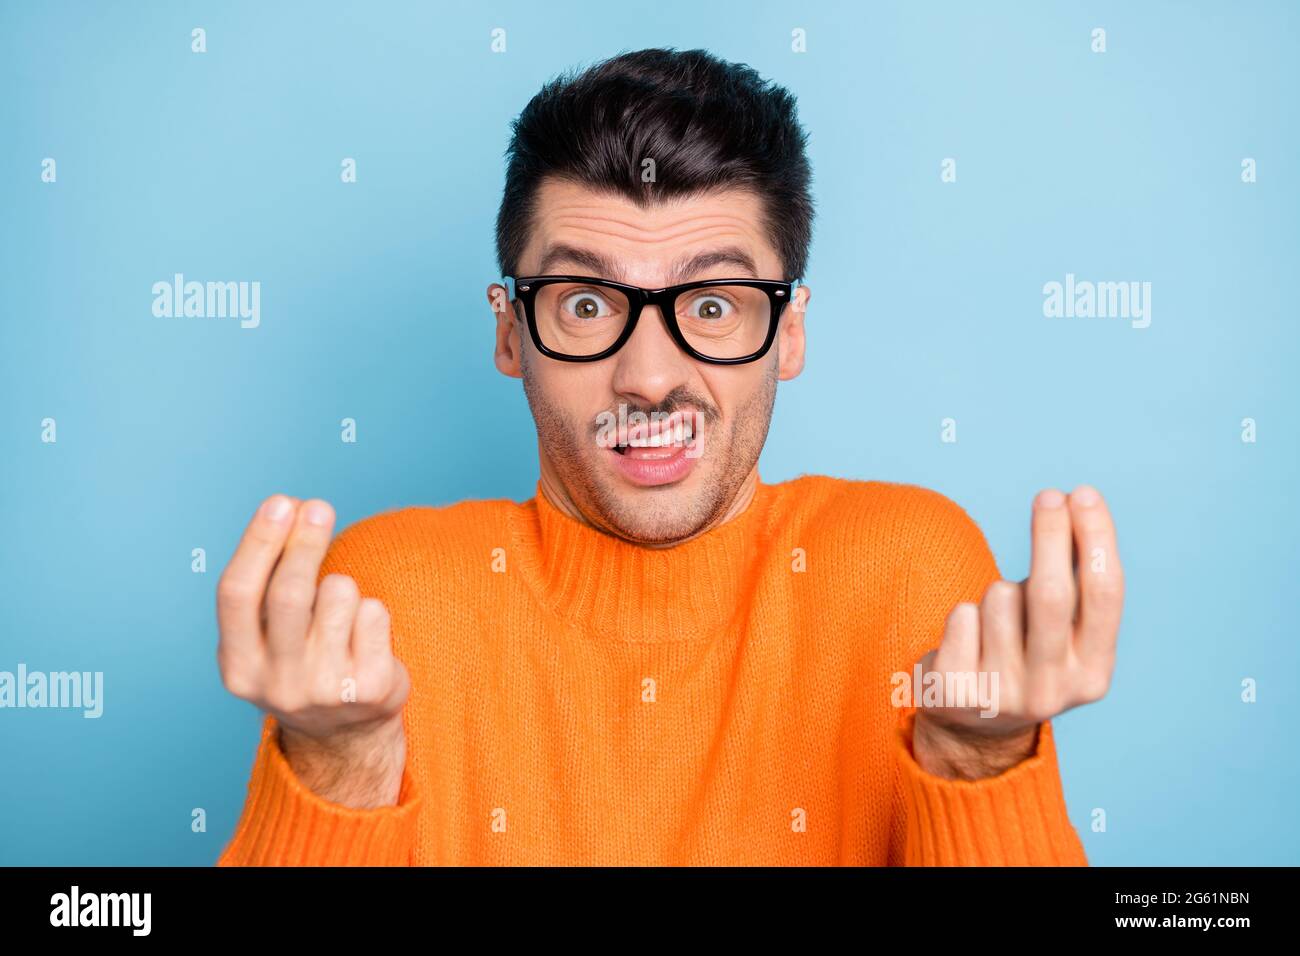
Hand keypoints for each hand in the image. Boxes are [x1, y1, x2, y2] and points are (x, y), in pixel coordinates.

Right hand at [216, 495, 409, 806]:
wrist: (345, 736)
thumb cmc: (302, 661)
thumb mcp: (268, 636)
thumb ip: (268, 581)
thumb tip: (290, 506)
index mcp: (238, 667)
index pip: (237, 593)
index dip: (258, 542)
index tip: (281, 502)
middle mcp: (277, 684)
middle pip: (290, 592)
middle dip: (305, 541)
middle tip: (319, 507)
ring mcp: (326, 690)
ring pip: (339, 594)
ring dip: (343, 585)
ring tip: (341, 612)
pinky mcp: (370, 688)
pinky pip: (374, 612)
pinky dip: (371, 609)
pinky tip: (364, 637)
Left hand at [911, 486, 1123, 779]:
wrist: (973, 728)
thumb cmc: (1026, 656)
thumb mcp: (1064, 636)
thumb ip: (1076, 584)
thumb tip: (1078, 504)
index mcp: (1093, 674)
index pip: (1104, 595)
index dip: (1096, 538)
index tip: (1083, 494)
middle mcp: (1052, 691)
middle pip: (1051, 593)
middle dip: (1051, 535)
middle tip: (1048, 496)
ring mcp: (1002, 693)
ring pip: (1000, 596)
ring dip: (997, 591)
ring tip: (997, 623)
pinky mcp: (955, 690)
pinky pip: (962, 614)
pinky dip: (964, 615)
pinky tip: (967, 644)